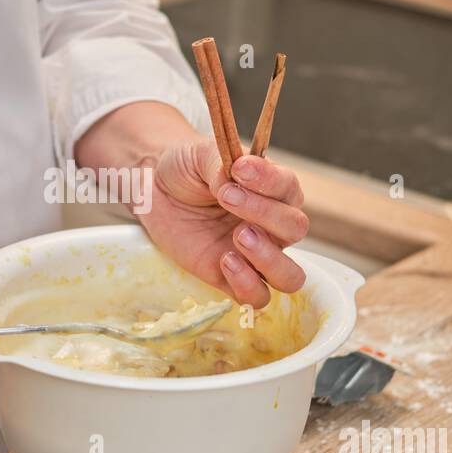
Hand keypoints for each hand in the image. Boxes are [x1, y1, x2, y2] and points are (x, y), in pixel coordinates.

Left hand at [138, 140, 307, 308]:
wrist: (156, 193)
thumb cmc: (186, 171)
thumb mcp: (200, 155)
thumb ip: (222, 164)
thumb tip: (235, 179)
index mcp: (273, 190)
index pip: (288, 187)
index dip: (268, 179)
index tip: (238, 169)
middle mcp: (272, 226)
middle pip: (296, 229)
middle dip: (265, 214)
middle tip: (228, 199)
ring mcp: (255, 256)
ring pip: (290, 275)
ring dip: (269, 258)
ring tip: (238, 237)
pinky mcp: (232, 278)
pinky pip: (257, 297)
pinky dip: (247, 283)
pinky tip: (224, 260)